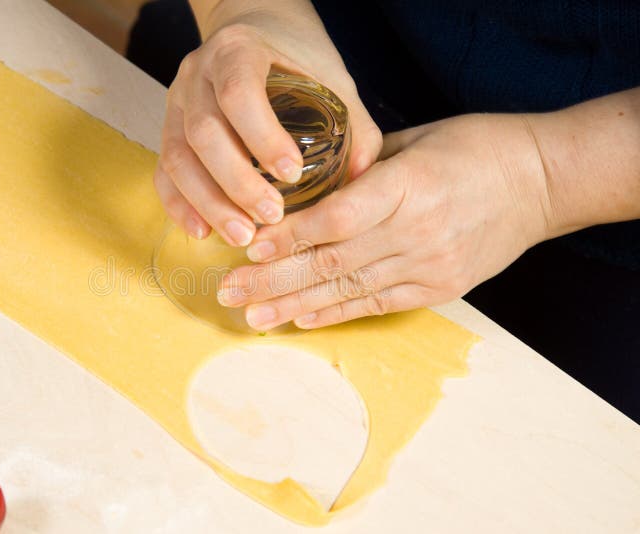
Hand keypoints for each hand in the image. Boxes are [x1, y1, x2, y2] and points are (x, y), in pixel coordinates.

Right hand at [153, 20, 380, 246]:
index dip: (262, 138)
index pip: (239, 94)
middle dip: (236, 183)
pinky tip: (203, 231)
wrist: (253, 26)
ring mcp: (177, 101)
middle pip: (203, 133)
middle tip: (270, 218)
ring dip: (208, 203)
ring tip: (241, 236)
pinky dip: (180, 204)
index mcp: (238, 51)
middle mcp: (198, 74)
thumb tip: (361, 176)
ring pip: (178, 157)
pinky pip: (164, 170)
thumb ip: (353, 123)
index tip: (291, 174)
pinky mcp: (169, 128)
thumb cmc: (295, 54)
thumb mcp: (331, 75)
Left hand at [217, 113, 552, 329]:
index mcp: (408, 185)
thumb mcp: (416, 140)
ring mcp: (430, 265)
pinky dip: (337, 313)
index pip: (336, 219)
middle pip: (332, 261)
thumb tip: (307, 191)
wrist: (541, 182)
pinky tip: (301, 320)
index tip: (248, 249)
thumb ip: (362, 169)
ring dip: (295, 306)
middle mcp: (417, 231)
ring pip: (349, 290)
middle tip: (229, 292)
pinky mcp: (440, 288)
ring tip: (253, 318)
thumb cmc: (474, 148)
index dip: (288, 238)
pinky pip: (378, 304)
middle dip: (274, 280)